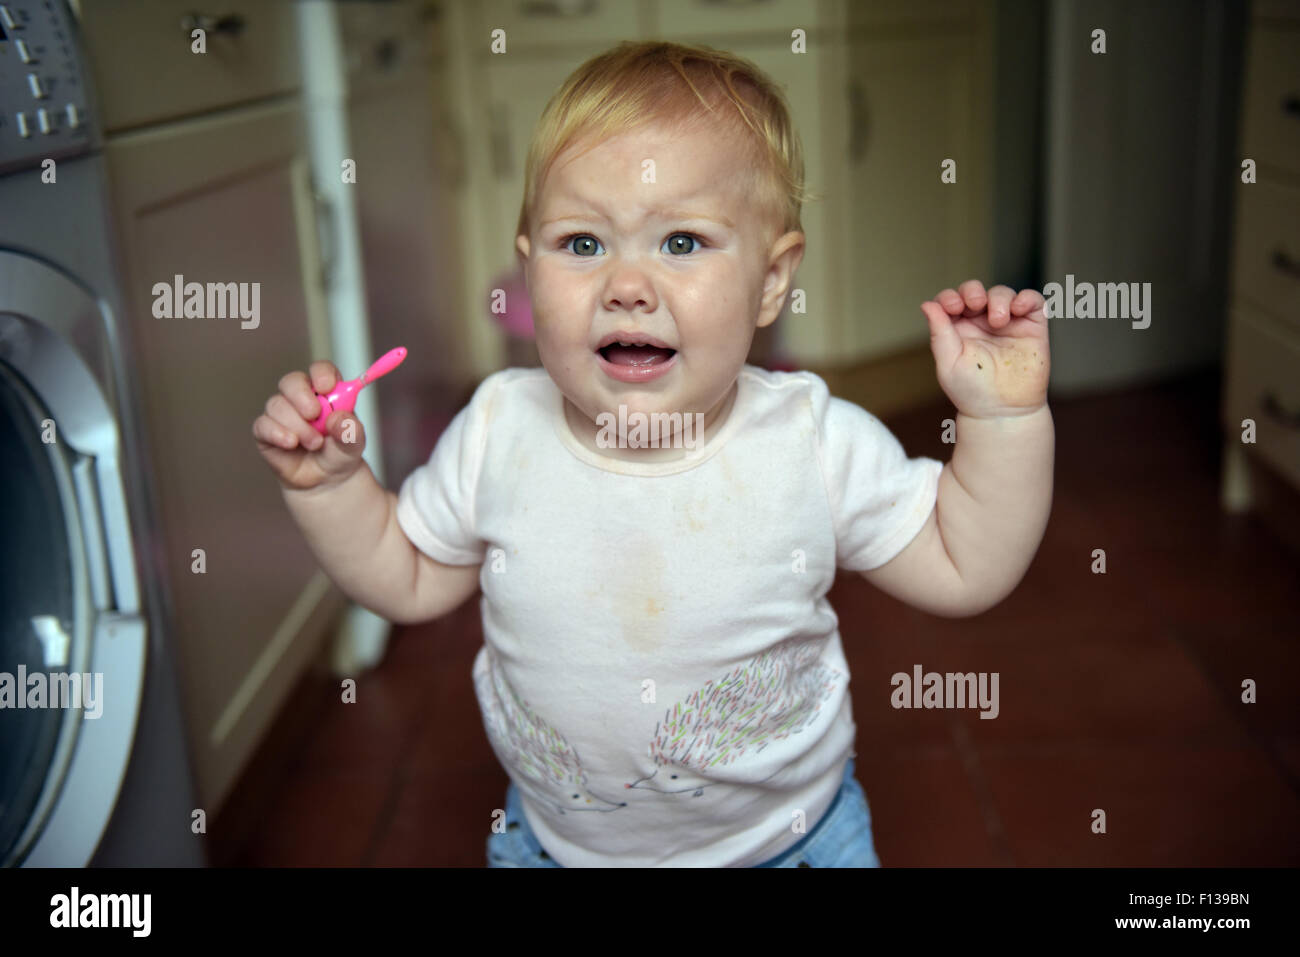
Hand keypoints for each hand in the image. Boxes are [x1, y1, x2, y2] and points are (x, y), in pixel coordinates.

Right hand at [253, 360, 367, 490]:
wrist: (326, 481)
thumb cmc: (340, 454)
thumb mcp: (354, 443)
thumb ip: (351, 430)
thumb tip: (337, 418)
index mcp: (326, 392)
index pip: (320, 370)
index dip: (322, 373)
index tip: (327, 386)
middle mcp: (301, 398)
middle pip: (292, 381)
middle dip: (301, 396)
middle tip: (314, 414)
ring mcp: (282, 413)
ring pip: (277, 404)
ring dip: (297, 425)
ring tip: (315, 444)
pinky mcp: (266, 431)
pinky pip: (263, 424)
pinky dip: (277, 433)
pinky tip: (290, 443)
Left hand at [920, 280, 1049, 418]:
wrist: (1003, 411)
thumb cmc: (972, 392)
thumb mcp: (948, 362)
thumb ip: (939, 332)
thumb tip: (928, 304)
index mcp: (957, 329)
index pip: (951, 301)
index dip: (950, 297)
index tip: (952, 307)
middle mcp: (981, 323)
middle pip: (976, 291)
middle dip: (972, 291)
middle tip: (974, 304)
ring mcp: (1008, 323)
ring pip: (1002, 294)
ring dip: (999, 298)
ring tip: (998, 321)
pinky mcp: (1032, 327)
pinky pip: (1032, 301)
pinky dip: (1026, 298)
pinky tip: (1018, 308)